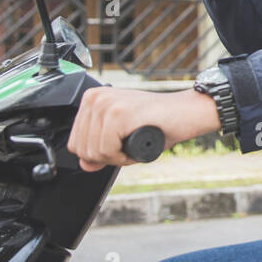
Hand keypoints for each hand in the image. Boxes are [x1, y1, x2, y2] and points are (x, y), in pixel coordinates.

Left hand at [67, 87, 219, 171]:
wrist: (186, 113)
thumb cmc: (158, 123)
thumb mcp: (121, 138)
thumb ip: (100, 150)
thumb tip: (84, 164)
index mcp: (92, 99)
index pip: (74, 142)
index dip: (97, 154)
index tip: (119, 146)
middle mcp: (95, 98)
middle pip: (81, 149)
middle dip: (106, 157)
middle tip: (129, 147)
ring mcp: (106, 104)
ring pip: (93, 152)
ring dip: (116, 158)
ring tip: (135, 145)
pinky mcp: (118, 113)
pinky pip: (107, 151)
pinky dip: (123, 157)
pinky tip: (136, 147)